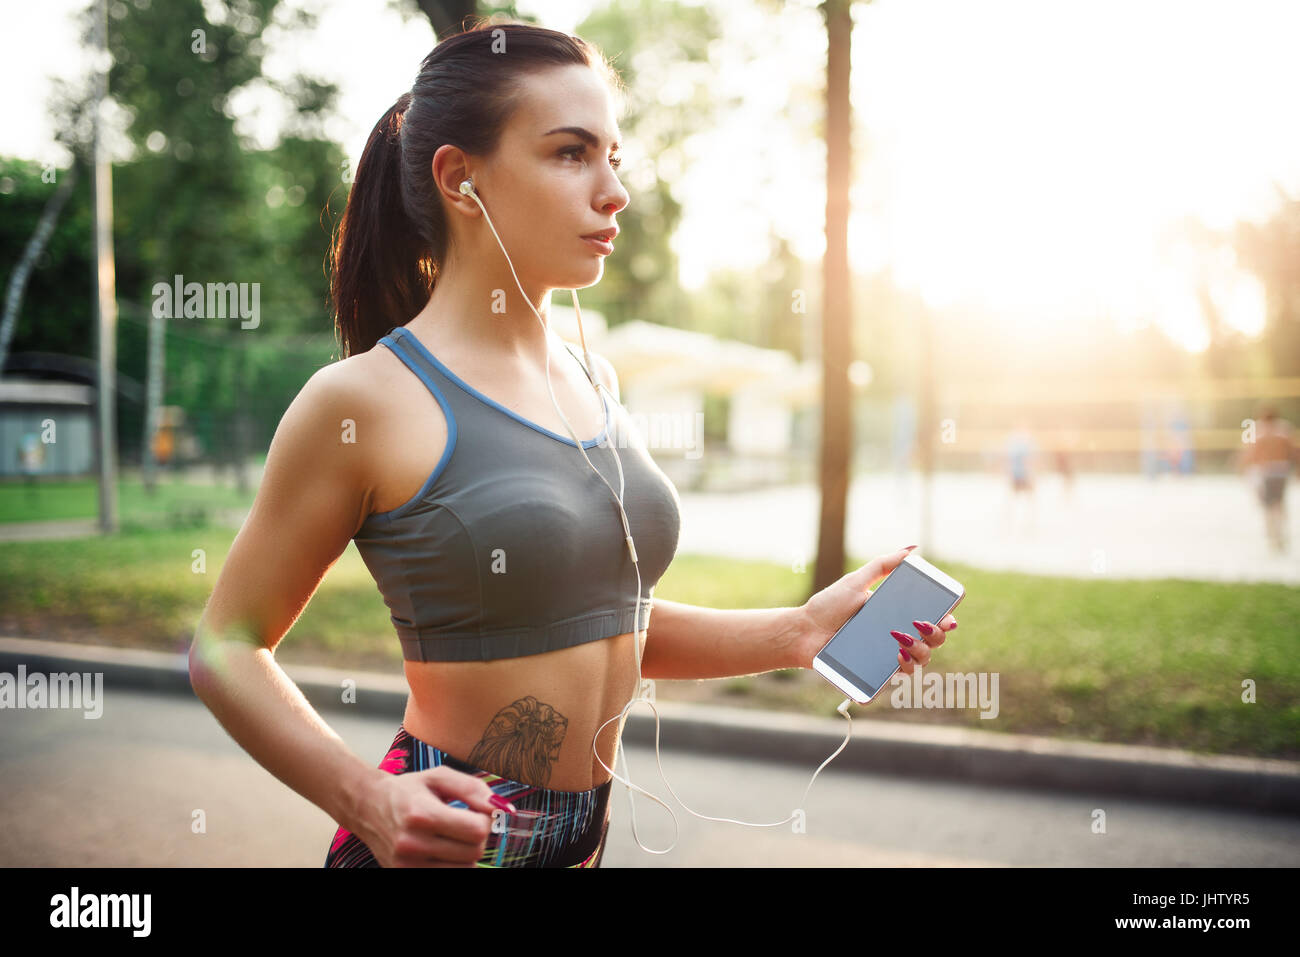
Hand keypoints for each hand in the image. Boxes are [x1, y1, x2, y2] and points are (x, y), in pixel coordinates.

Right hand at [350, 765, 508, 866]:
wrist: (367, 806)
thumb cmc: (407, 789)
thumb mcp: (439, 777)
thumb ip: (472, 788)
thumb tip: (501, 807)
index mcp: (422, 814)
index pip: (477, 830)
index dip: (485, 820)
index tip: (476, 812)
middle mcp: (412, 844)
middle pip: (474, 852)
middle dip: (478, 837)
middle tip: (465, 824)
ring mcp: (407, 865)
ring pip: (465, 869)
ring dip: (466, 854)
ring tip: (452, 837)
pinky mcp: (404, 875)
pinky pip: (447, 877)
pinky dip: (453, 865)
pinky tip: (444, 850)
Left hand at [795, 545, 957, 673]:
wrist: (803, 631)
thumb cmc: (827, 606)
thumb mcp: (855, 582)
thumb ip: (882, 565)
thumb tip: (911, 548)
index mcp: (896, 615)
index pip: (931, 619)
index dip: (945, 621)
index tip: (947, 618)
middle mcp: (897, 636)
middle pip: (933, 641)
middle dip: (936, 635)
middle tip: (922, 625)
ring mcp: (887, 656)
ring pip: (922, 660)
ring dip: (922, 651)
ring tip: (903, 641)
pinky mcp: (875, 672)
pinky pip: (899, 676)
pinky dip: (906, 667)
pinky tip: (898, 657)